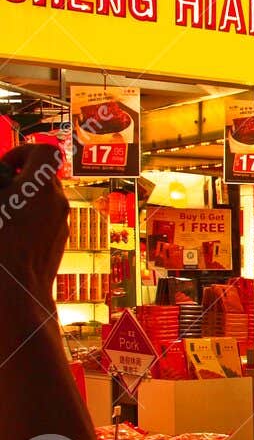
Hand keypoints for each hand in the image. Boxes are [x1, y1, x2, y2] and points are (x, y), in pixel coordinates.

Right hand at [0, 144, 68, 315]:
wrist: (16, 288)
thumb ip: (0, 183)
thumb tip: (4, 179)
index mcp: (41, 187)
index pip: (45, 151)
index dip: (22, 153)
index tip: (4, 168)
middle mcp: (57, 201)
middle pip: (42, 176)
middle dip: (17, 179)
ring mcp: (61, 221)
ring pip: (43, 198)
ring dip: (22, 199)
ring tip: (2, 214)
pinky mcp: (59, 239)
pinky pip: (45, 218)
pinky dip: (29, 217)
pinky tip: (9, 232)